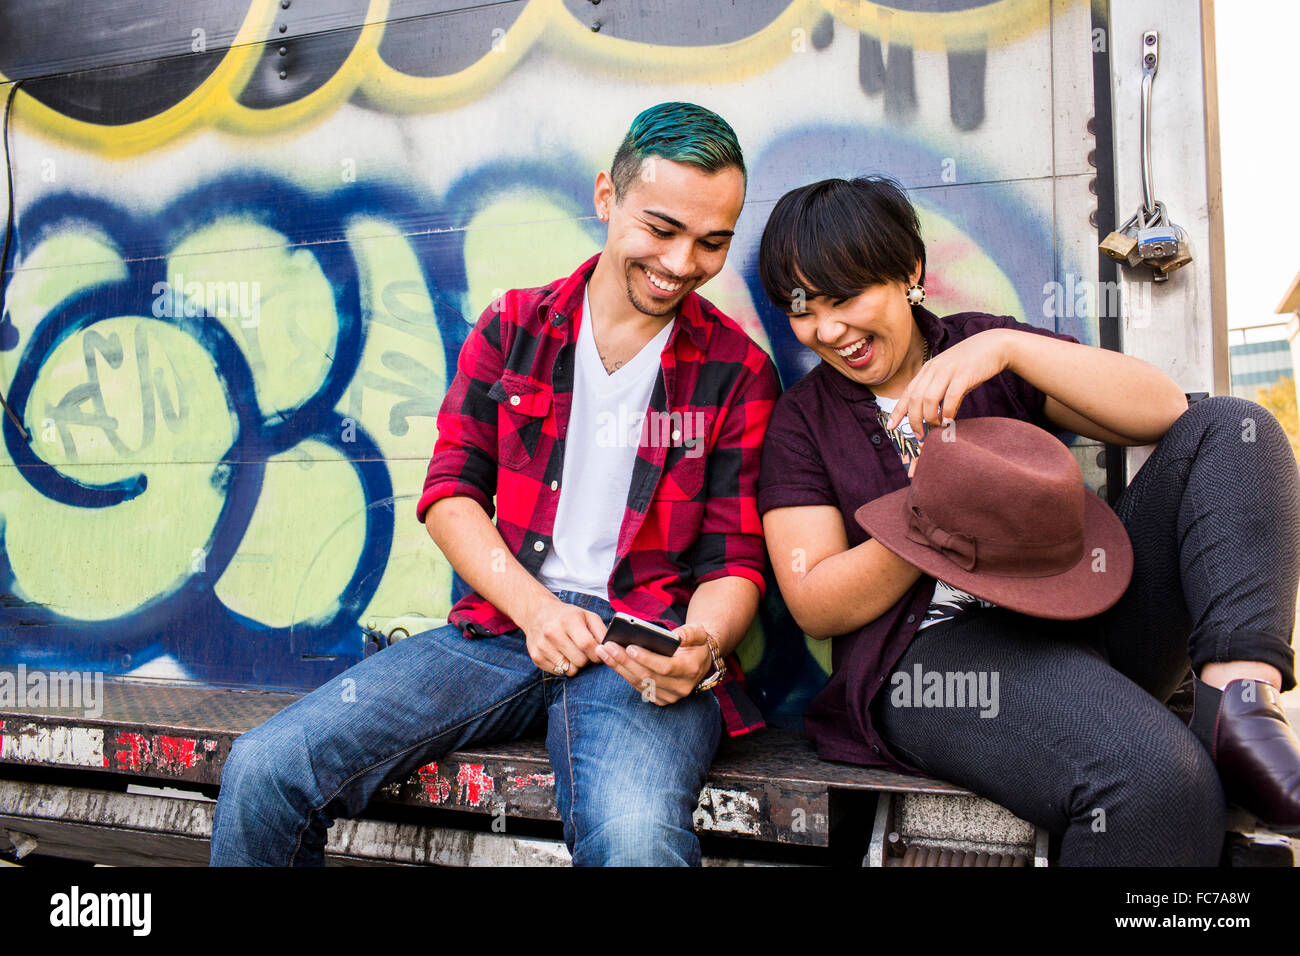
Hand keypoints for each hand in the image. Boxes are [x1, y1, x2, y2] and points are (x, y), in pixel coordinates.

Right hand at [519, 594, 606, 675]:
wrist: (538, 613)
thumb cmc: (567, 615)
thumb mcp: (587, 616)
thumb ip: (601, 631)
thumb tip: (609, 648)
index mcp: (568, 619)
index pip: (586, 644)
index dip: (597, 652)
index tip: (599, 652)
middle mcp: (552, 632)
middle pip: (579, 660)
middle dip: (587, 659)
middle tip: (585, 652)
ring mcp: (542, 645)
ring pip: (569, 669)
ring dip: (575, 664)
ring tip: (573, 652)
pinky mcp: (536, 657)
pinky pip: (558, 672)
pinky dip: (563, 667)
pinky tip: (562, 655)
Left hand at [595, 622, 713, 704]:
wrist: (700, 661)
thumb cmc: (696, 643)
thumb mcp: (699, 633)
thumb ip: (690, 633)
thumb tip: (677, 636)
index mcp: (691, 669)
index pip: (665, 667)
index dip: (646, 658)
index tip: (629, 647)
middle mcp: (681, 687)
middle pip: (648, 676)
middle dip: (625, 661)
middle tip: (607, 646)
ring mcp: (670, 696)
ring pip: (640, 683)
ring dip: (619, 667)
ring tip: (603, 651)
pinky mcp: (660, 699)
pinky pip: (638, 687)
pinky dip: (624, 674)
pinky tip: (611, 661)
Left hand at [886, 329, 1012, 438]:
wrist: (993, 346)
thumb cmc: (971, 365)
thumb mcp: (949, 376)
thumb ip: (939, 393)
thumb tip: (934, 417)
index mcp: (928, 370)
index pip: (908, 393)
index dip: (898, 411)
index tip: (891, 426)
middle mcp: (934, 369)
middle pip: (915, 399)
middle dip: (914, 420)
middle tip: (919, 435)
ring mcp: (948, 371)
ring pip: (929, 399)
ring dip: (930, 418)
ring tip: (936, 426)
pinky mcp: (964, 375)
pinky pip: (950, 397)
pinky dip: (947, 411)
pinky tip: (949, 419)